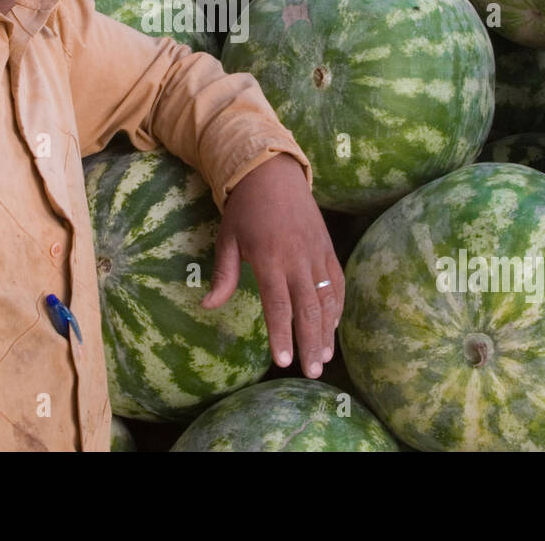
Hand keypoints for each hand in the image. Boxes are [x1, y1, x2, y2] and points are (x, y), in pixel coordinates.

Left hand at [200, 153, 342, 378]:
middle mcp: (297, 258)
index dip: (281, 335)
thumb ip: (223, 275)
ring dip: (327, 331)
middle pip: (308, 309)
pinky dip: (337, 306)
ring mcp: (316, 253)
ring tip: (323, 357)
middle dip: (309, 343)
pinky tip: (333, 327)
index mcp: (269, 258)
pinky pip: (336, 282)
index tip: (282, 362)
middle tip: (311, 372)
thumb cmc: (244, 208)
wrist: (272, 172)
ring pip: (327, 299)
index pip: (278, 305)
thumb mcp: (227, 239)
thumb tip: (207, 306)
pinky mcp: (327, 248)